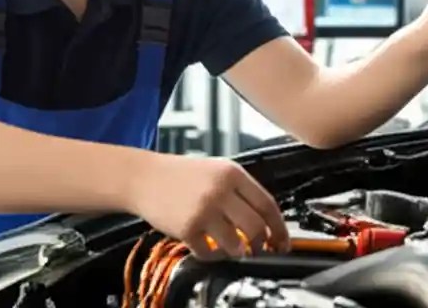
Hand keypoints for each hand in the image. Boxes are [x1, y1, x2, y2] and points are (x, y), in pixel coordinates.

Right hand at [126, 153, 289, 259]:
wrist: (144, 177)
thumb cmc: (180, 175)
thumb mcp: (215, 171)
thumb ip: (240, 191)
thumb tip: (266, 220)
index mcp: (232, 174)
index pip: (268, 204)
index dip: (280, 228)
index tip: (282, 242)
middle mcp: (220, 190)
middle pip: (256, 227)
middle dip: (261, 244)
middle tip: (258, 249)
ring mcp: (203, 210)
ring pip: (236, 244)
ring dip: (238, 252)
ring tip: (231, 248)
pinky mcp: (187, 228)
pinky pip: (209, 253)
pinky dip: (212, 256)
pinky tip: (208, 247)